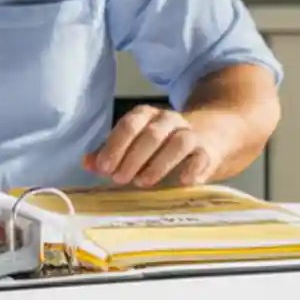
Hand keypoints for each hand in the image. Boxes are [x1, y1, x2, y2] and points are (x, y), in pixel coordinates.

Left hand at [83, 105, 224, 187]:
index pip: (130, 124)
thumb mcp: (137, 144)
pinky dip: (192, 169)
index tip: (104, 167)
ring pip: (178, 142)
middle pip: (152, 133)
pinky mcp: (209, 152)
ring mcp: (191, 135)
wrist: (212, 134)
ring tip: (143, 182)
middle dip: (133, 157)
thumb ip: (112, 152)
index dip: (115, 146)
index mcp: (148, 116)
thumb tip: (87, 162)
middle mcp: (170, 121)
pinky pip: (202, 157)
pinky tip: (182, 182)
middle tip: (119, 179)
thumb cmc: (165, 144)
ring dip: (159, 164)